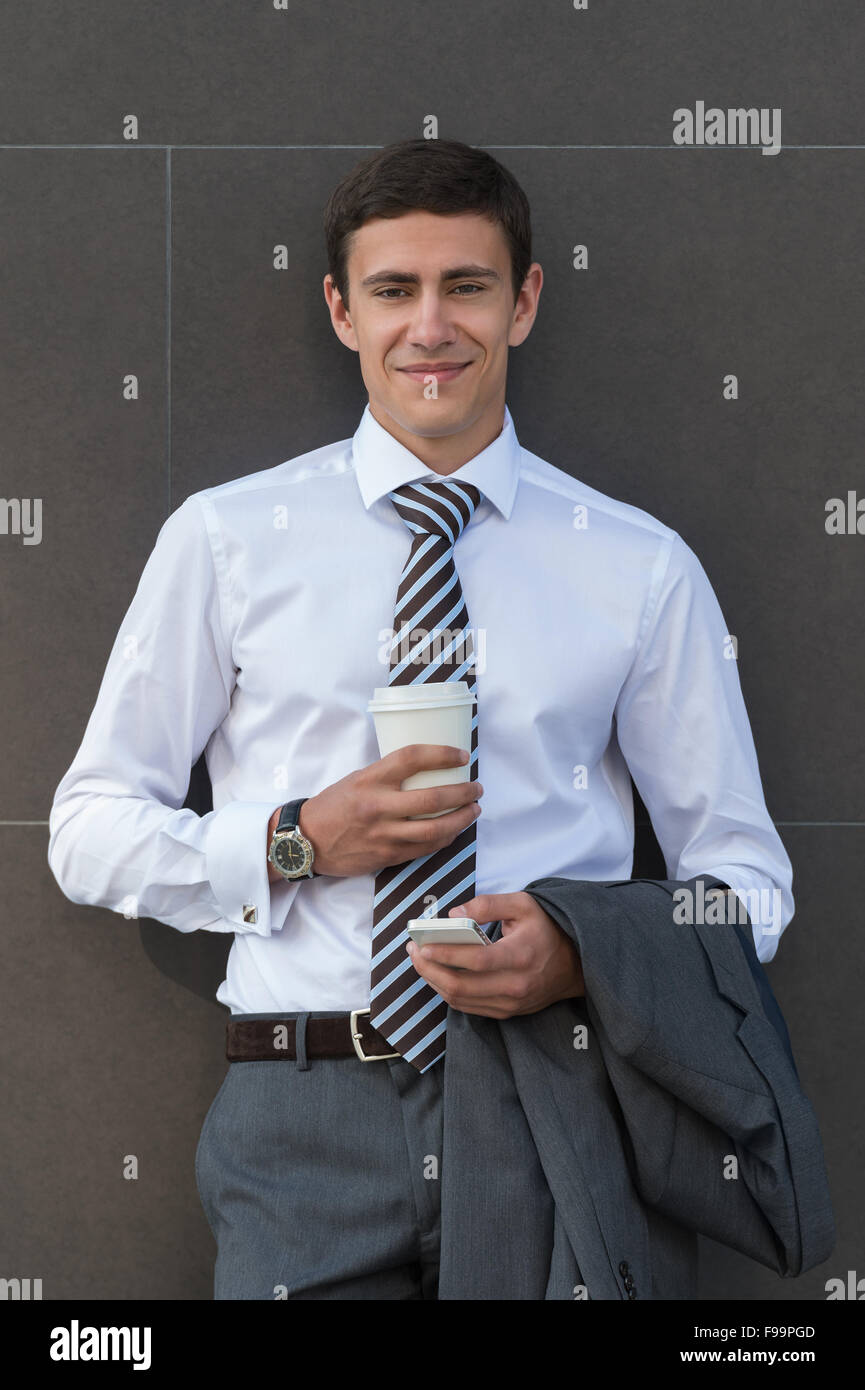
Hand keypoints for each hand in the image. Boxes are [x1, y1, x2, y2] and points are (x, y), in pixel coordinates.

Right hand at [266, 744, 482, 881]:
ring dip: (462, 819)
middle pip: (433, 798)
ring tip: (473, 810)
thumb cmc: (334, 806)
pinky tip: (454, 830)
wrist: (307, 841)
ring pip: (435, 828)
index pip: (413, 758)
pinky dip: (445, 838)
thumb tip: (426, 768)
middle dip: (463, 793)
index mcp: (370, 779)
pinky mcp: (388, 856)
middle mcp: (378, 806)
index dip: (442, 754)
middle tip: (476, 788)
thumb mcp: (357, 778)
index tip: (462, 756)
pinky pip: (425, 848)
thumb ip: (388, 775)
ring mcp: (384, 834)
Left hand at [406, 891, 584, 1018]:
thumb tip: (454, 913)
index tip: (422, 944)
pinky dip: (448, 992)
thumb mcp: (523, 904)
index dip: (445, 953)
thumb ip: (488, 904)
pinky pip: (469, 1007)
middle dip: (429, 969)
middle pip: (461, 986)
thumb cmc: (546, 929)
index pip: (476, 960)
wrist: (575, 965)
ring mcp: (510, 1004)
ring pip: (461, 1000)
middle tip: (413, 951)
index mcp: (521, 956)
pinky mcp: (506, 1012)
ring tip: (420, 961)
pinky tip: (438, 975)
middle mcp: (516, 985)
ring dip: (434, 982)